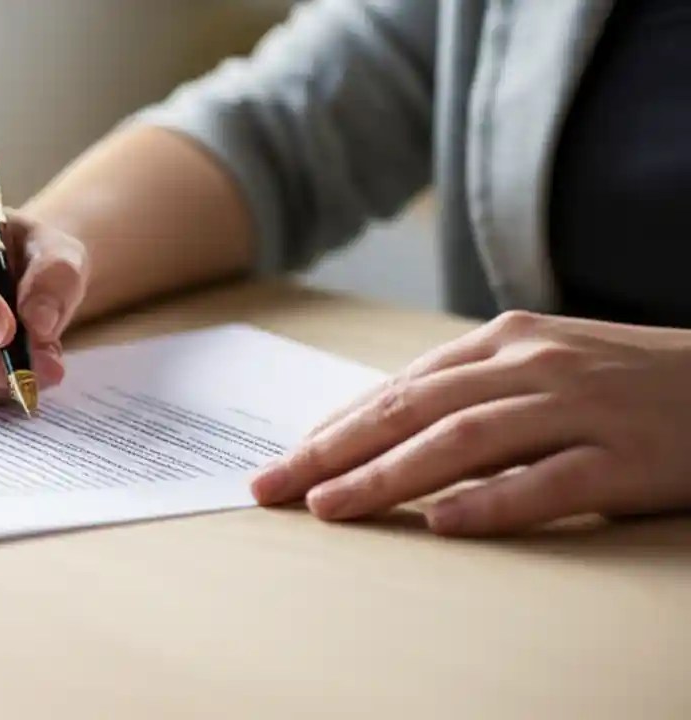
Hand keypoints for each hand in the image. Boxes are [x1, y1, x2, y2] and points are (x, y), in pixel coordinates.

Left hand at [250, 311, 690, 535]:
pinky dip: (492, 504)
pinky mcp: (628, 456)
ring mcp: (580, 408)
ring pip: (463, 441)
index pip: (400, 389)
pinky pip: (549, 482)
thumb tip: (381, 430)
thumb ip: (469, 390)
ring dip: (387, 475)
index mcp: (505, 341)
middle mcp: (532, 366)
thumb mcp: (542, 366)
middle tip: (274, 488)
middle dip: (333, 451)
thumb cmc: (626, 381)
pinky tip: (443, 525)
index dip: (335, 427)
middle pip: (412, 411)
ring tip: (331, 507)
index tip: (284, 461)